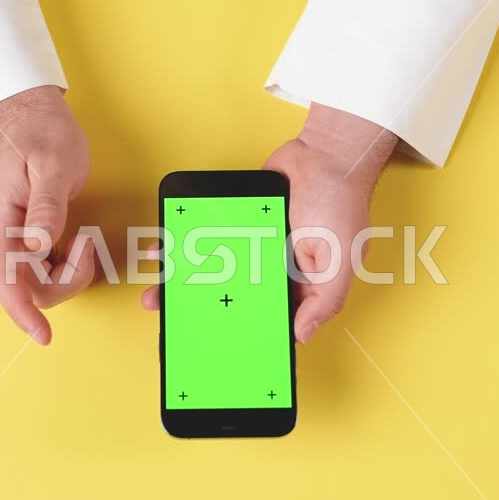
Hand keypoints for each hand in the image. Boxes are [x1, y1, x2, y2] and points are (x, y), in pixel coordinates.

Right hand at [0, 85, 95, 344]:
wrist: (35, 117)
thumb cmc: (40, 135)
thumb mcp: (50, 165)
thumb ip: (46, 205)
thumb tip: (38, 243)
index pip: (6, 281)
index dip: (23, 312)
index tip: (43, 334)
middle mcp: (3, 237)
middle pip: (27, 289)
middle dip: (62, 283)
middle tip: (86, 248)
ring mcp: (17, 239)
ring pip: (39, 283)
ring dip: (68, 275)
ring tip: (85, 240)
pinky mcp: (32, 237)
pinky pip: (47, 269)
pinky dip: (68, 267)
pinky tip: (80, 246)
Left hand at [139, 103, 396, 343]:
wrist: (326, 154)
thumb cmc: (342, 205)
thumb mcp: (341, 262)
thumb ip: (325, 301)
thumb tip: (302, 335)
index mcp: (300, 286)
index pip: (268, 319)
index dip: (243, 333)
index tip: (216, 346)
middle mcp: (274, 270)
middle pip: (234, 297)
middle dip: (204, 310)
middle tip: (173, 321)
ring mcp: (254, 246)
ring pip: (216, 268)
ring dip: (187, 279)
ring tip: (156, 292)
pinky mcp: (239, 223)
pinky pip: (210, 236)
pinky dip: (187, 243)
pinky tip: (164, 251)